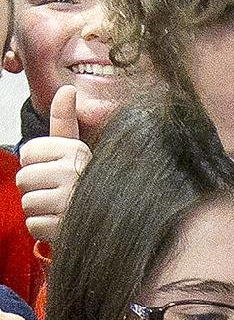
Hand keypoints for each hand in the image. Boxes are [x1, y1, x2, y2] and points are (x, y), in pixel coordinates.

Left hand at [15, 86, 91, 244]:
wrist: (123, 222)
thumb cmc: (90, 185)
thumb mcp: (79, 150)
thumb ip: (65, 121)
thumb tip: (66, 90)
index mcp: (74, 150)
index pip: (27, 153)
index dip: (35, 165)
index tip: (55, 172)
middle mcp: (72, 172)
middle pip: (23, 179)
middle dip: (34, 190)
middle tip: (57, 195)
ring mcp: (68, 201)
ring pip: (27, 203)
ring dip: (40, 211)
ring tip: (61, 210)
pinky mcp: (65, 226)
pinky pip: (34, 225)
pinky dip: (44, 229)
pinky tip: (62, 225)